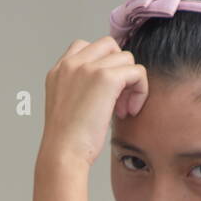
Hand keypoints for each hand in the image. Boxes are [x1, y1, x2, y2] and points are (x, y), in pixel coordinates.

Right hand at [39, 37, 148, 167]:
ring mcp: (88, 67)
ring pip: (126, 58)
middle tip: (118, 101)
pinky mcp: (106, 78)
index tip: (104, 94)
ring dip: (130, 83)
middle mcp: (71, 63)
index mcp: (59, 69)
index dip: (103, 66)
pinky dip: (140, 90)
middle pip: (109, 46)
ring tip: (123, 110)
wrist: (63, 154)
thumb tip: (111, 87)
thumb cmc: (67, 142)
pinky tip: (130, 111)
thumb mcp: (69, 107)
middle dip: (119, 70)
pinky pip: (137, 72)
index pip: (87, 47)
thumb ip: (82, 88)